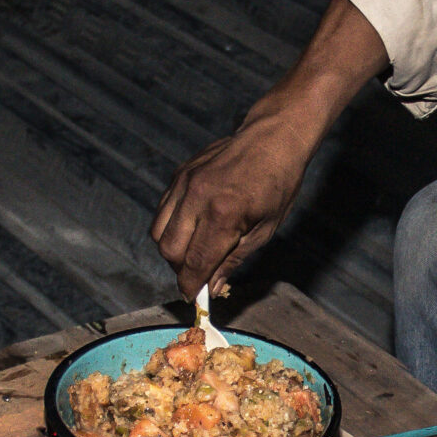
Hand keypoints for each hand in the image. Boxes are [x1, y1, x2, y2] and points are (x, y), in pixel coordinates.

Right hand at [149, 107, 323, 299]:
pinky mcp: (179, 174)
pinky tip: (191, 229)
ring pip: (159, 232)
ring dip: (173, 250)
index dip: (191, 285)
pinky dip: (171, 227)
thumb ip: (233, 259)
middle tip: (199, 274)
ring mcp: (184, 183)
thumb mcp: (264, 230)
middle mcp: (197, 197)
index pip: (195, 262)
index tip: (194, 297)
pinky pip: (163, 210)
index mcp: (223, 214)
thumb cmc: (277, 184)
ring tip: (194, 252)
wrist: (273, 139)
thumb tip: (212, 286)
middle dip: (181, 270)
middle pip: (169, 250)